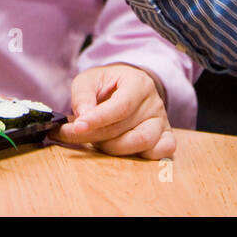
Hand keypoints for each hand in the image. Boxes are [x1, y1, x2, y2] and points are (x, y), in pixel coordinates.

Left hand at [54, 63, 175, 158]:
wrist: (127, 87)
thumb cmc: (107, 84)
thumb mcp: (89, 80)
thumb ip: (83, 95)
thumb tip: (83, 116)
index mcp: (138, 83)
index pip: (121, 106)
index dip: (98, 119)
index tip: (77, 127)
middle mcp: (154, 102)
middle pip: (127, 127)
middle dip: (95, 135)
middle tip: (71, 134)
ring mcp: (161, 121)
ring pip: (143, 142)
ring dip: (114, 147)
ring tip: (97, 140)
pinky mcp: (165, 137)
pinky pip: (161, 152)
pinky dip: (142, 156)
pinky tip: (123, 150)